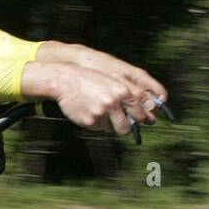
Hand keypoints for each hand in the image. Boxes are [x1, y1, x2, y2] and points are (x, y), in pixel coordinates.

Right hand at [30, 42, 168, 130]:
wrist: (65, 80)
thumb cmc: (90, 79)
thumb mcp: (112, 81)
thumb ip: (127, 94)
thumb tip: (143, 112)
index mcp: (122, 91)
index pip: (140, 112)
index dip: (143, 119)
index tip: (142, 121)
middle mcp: (113, 103)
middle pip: (127, 127)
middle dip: (126, 129)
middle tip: (123, 126)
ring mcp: (100, 113)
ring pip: (111, 129)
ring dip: (108, 124)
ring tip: (98, 110)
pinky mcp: (89, 121)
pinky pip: (97, 128)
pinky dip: (95, 123)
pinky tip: (88, 111)